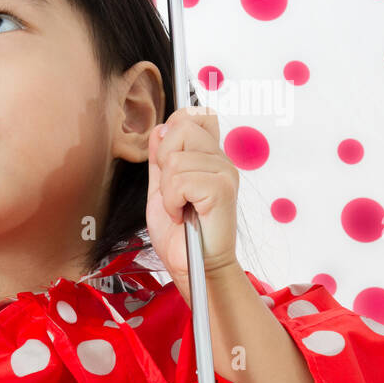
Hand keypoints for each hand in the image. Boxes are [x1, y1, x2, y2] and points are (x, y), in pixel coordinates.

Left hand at [145, 105, 240, 302]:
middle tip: (173, 191)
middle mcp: (221, 159)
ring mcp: (225, 172)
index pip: (194, 114)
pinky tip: (181, 214)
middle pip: (181, 126)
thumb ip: (160, 159)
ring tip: (179, 208)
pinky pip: (181, 180)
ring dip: (167, 189)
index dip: (174, 129)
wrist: (193, 267)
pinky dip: (172, 201)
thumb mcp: (161, 189)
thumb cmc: (181, 235)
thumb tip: (159, 128)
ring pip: (175, 158)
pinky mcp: (222, 188)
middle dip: (165, 160)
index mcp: (209, 156)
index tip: (169, 162)